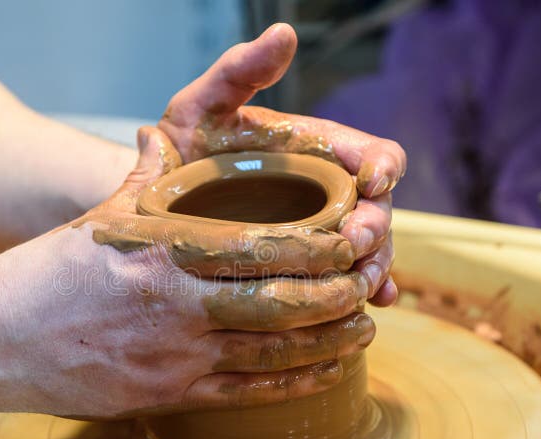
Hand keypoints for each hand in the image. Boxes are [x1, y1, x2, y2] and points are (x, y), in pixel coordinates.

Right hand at [0, 128, 374, 418]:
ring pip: (275, 355)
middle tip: (372, 281)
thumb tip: (158, 135)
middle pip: (283, 303)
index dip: (321, 248)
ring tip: (365, 329)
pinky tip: (324, 374)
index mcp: (163, 252)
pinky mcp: (166, 397)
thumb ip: (142, 179)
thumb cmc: (43, 274)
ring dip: (331, 343)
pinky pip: (247, 394)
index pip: (264, 248)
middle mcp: (177, 307)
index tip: (353, 240)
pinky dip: (295, 385)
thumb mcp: (97, 219)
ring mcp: (174, 359)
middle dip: (340, 295)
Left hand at [158, 23, 404, 305]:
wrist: (159, 200)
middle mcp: (328, 193)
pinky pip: (348, 279)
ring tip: (357, 286)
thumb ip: (240, 71)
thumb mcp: (203, 107)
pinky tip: (370, 304)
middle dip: (375, 228)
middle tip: (353, 246)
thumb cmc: (184, 148)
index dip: (381, 167)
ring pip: (370, 251)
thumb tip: (284, 33)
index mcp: (316, 152)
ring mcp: (322, 232)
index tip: (372, 182)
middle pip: (378, 210)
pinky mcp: (311, 266)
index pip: (372, 155)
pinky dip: (366, 290)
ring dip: (373, 266)